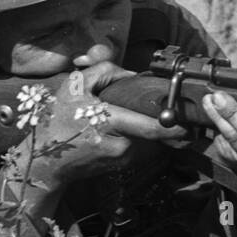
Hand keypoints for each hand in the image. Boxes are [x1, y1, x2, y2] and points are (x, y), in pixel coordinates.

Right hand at [24, 46, 193, 185]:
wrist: (45, 161)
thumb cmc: (58, 121)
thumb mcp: (75, 86)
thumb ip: (105, 71)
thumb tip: (132, 74)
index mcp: (112, 123)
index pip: (154, 129)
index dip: (177, 124)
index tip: (191, 117)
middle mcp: (122, 145)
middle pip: (160, 135)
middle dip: (175, 125)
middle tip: (187, 114)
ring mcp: (123, 158)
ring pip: (153, 141)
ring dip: (158, 130)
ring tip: (157, 115)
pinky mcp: (122, 165)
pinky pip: (143, 147)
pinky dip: (145, 136)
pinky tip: (135, 125)